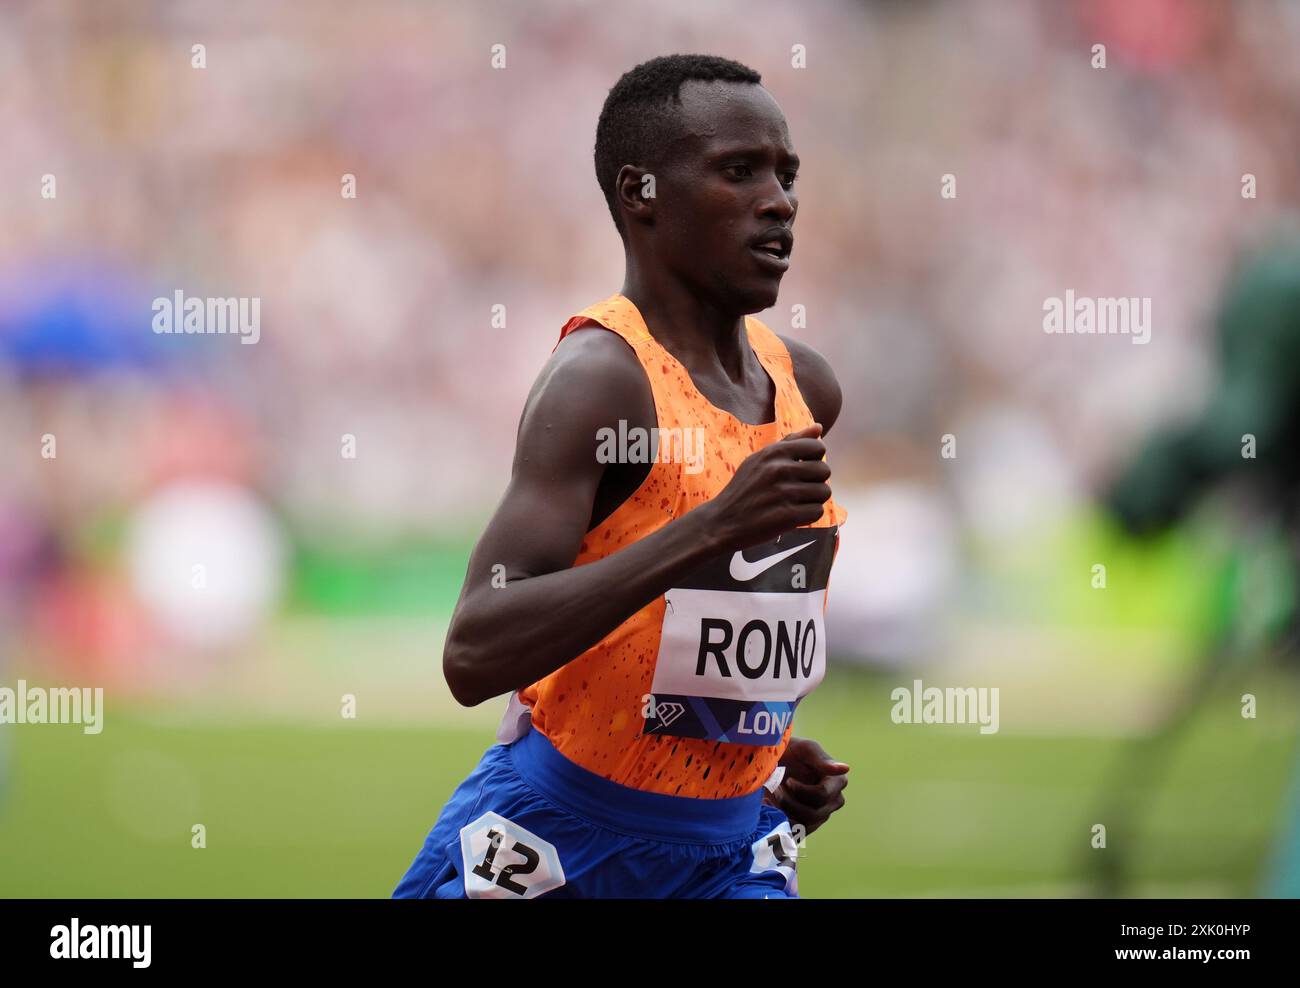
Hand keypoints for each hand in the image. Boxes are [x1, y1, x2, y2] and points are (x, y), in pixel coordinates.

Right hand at [705, 424, 831, 549]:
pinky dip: (808, 516)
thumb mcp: (760, 459)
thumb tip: (819, 426)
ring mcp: (783, 493)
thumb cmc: (745, 489)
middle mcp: (779, 470)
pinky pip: (818, 512)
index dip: (814, 459)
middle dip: (816, 481)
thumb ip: (790, 442)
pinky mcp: (787, 516)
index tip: (801, 470)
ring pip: (824, 492)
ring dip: (813, 500)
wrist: (722, 522)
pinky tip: (792, 515)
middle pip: (824, 470)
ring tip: (794, 503)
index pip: (817, 447)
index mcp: (774, 453)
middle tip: (798, 490)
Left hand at [764, 735, 848, 836]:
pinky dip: (781, 822)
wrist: (774, 762)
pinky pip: (797, 833)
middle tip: (776, 788)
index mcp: (837, 782)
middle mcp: (833, 801)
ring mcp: (821, 814)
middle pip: (813, 813)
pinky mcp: (807, 824)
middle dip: (790, 802)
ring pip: (804, 825)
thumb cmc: (791, 750)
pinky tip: (770, 807)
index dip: (802, 791)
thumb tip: (845, 769)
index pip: (822, 795)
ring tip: (772, 795)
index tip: (788, 781)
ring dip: (785, 811)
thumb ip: (822, 760)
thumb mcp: (804, 749)